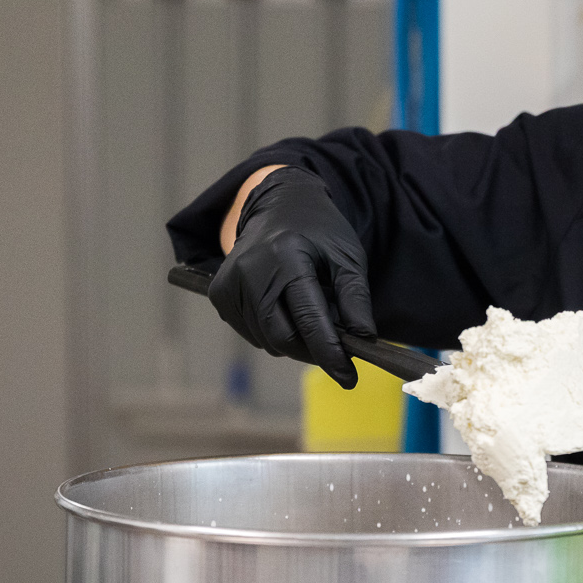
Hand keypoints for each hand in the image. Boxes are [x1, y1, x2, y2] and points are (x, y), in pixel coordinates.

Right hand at [206, 166, 376, 386]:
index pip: (308, 318)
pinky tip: (285, 310)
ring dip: (295, 343)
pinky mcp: (219, 295)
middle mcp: (251, 270)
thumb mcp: (348, 256)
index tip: (348, 377)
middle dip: (312, 352)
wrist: (277, 206)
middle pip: (282, 337)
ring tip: (310, 315)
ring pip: (267, 341)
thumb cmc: (318, 232)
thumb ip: (355, 298)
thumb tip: (363, 339)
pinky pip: (252, 334)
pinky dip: (275, 334)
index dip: (329, 353)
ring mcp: (230, 284)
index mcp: (287, 256)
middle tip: (335, 351)